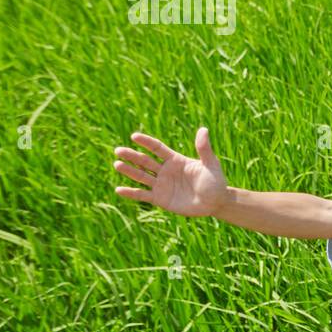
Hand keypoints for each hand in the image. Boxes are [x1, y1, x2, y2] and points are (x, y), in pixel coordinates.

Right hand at [113, 127, 229, 216]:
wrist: (216, 202)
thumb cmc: (215, 182)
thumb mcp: (211, 164)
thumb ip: (204, 149)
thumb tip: (203, 129)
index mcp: (176, 160)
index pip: (157, 148)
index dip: (146, 142)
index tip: (134, 136)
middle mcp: (165, 171)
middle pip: (145, 161)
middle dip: (132, 156)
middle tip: (118, 150)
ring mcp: (161, 185)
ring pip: (141, 176)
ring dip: (129, 171)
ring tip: (116, 164)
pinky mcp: (160, 199)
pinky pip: (143, 195)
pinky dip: (131, 193)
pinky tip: (119, 189)